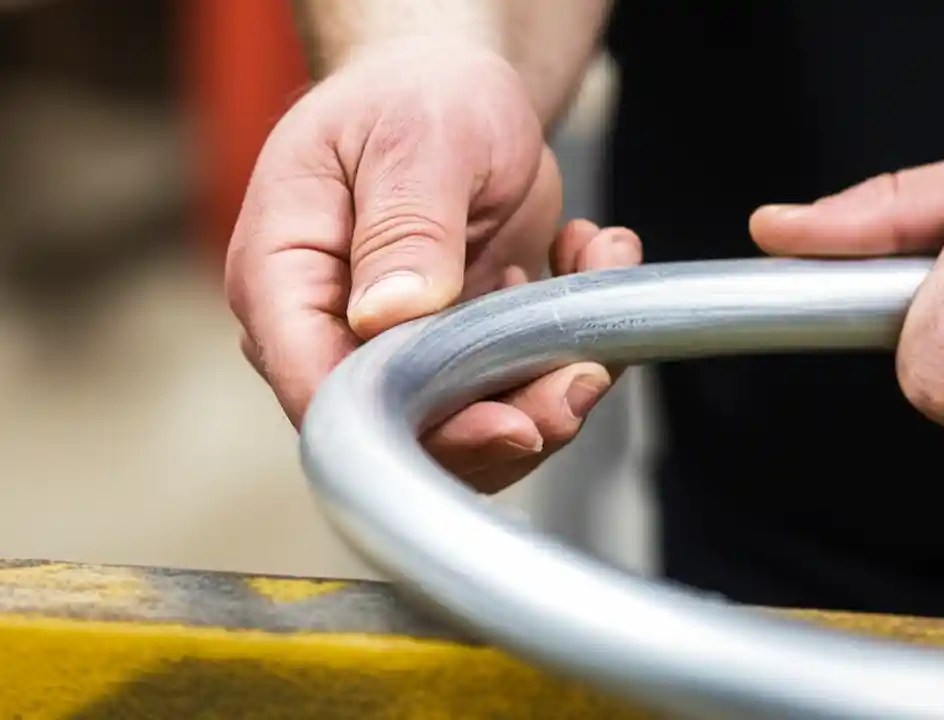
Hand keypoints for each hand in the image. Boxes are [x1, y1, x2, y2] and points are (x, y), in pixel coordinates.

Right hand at [225, 40, 639, 490]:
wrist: (451, 89)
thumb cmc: (414, 97)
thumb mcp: (413, 139)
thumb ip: (403, 224)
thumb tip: (386, 314)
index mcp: (282, 278)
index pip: (322, 392)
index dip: (412, 426)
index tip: (505, 421)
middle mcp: (330, 331)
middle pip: (407, 431)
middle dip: (507, 421)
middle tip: (582, 376)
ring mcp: (397, 350)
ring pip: (471, 426)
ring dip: (552, 383)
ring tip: (595, 284)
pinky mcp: (457, 354)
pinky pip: (514, 389)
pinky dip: (568, 345)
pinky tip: (588, 259)